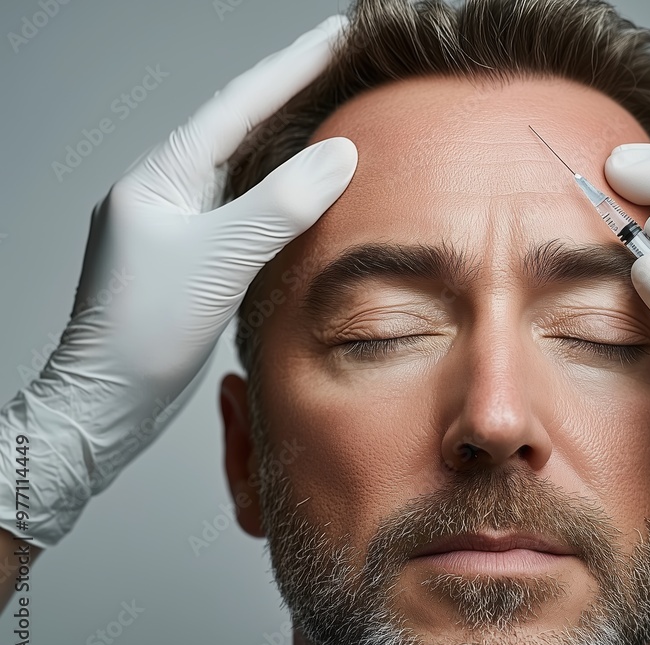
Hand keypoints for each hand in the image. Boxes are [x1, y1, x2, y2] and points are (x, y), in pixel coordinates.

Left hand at [0, 15, 357, 547]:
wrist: (105, 401)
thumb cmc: (144, 332)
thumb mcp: (219, 260)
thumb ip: (281, 204)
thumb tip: (340, 153)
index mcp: (161, 177)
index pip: (238, 106)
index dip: (293, 66)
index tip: (339, 34)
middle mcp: (165, 190)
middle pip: (238, 126)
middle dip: (292, 90)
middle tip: (344, 60)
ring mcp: (175, 222)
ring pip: (240, 166)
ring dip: (285, 136)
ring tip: (333, 108)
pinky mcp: (188, 256)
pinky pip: (241, 204)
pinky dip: (277, 188)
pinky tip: (302, 185)